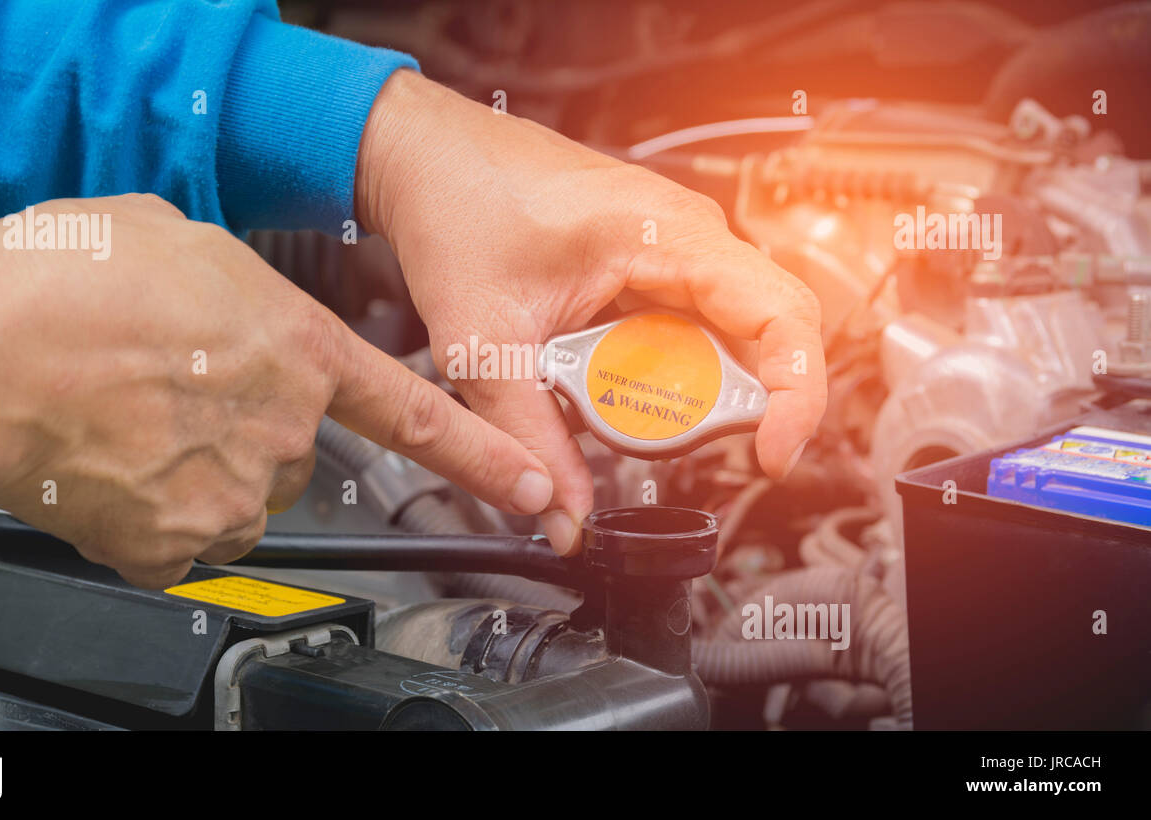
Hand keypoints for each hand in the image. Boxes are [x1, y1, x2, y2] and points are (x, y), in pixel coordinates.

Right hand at [0, 194, 553, 586]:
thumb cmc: (72, 282)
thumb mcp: (185, 247)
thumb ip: (239, 295)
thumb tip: (231, 318)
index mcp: (299, 350)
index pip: (418, 416)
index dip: (484, 457)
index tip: (533, 488)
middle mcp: (281, 431)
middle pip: (292, 450)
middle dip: (246, 426)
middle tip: (172, 384)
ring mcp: (232, 494)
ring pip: (235, 491)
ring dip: (196, 464)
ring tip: (131, 414)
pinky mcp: (174, 545)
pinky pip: (180, 534)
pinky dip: (152, 507)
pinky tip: (114, 460)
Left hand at [357, 70, 826, 554]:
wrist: (426, 155)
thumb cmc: (457, 204)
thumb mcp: (484, 341)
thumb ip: (527, 437)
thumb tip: (564, 513)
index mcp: (668, 234)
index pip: (784, 316)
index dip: (797, 395)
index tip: (772, 455)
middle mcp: (687, 232)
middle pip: (770, 333)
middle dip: (748, 406)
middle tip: (700, 453)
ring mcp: (674, 244)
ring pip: (732, 335)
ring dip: (702, 391)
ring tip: (640, 420)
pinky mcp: (653, 260)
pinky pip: (691, 326)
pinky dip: (672, 370)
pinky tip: (625, 391)